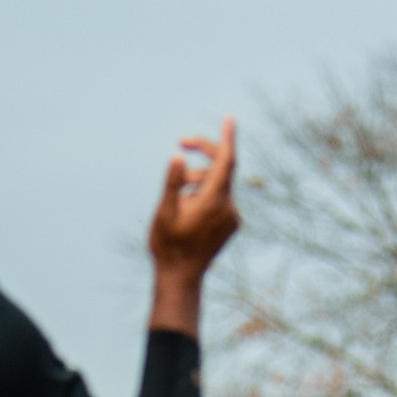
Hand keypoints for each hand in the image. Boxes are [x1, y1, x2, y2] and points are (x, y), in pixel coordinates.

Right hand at [148, 118, 240, 320]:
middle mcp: (229, 208)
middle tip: (181, 142)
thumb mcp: (164, 211)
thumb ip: (172, 183)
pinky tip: (185, 205)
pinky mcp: (229, 224)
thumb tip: (178, 157)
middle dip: (204, 152)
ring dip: (198, 177)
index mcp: (215, 201)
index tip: (230, 119)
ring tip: (176, 192)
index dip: (228, 138)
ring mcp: (231, 217)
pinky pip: (219, 197)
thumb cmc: (169, 245)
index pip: (227, 162)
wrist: (181, 277)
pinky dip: (204, 191)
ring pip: (218, 183)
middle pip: (223, 168)